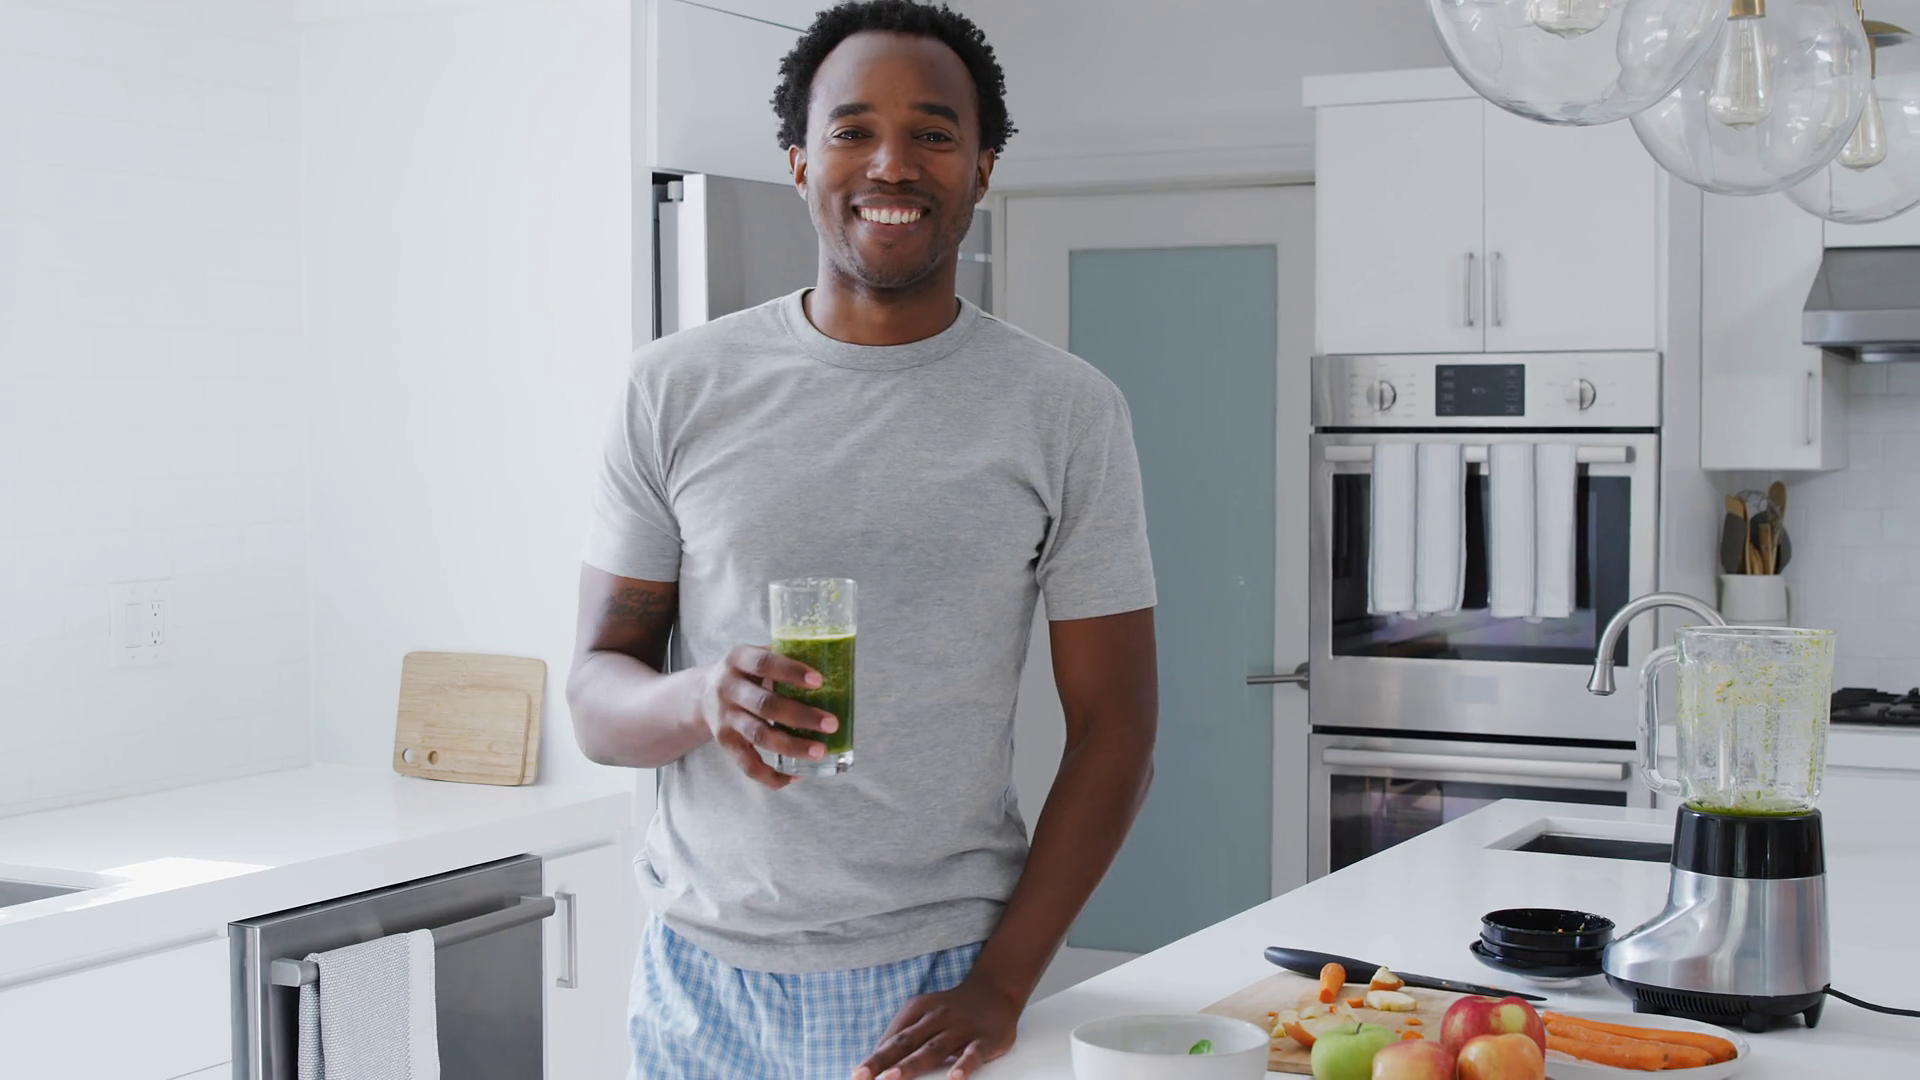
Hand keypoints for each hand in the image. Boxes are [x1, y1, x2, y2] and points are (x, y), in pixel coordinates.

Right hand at [697, 644, 838, 789]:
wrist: (702, 694)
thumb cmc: (747, 673)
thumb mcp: (757, 655)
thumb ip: (786, 658)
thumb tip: (834, 668)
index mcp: (738, 659)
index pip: (764, 663)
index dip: (791, 672)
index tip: (819, 681)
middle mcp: (728, 688)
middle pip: (765, 705)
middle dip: (801, 716)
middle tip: (831, 724)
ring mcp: (725, 718)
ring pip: (759, 736)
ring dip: (792, 746)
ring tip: (820, 751)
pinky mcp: (725, 743)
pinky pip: (747, 764)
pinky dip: (771, 775)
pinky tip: (795, 775)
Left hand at [852, 978, 1020, 1079]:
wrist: (995, 991)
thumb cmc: (952, 1010)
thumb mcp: (924, 1013)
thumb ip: (903, 1033)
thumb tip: (877, 1057)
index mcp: (919, 1010)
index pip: (893, 1038)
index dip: (874, 1057)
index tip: (857, 1075)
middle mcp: (938, 1018)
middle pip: (907, 1042)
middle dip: (883, 1060)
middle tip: (864, 1076)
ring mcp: (961, 1029)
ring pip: (935, 1048)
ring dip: (912, 1063)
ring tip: (893, 1077)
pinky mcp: (985, 1040)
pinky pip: (974, 1054)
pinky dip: (964, 1065)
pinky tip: (954, 1077)